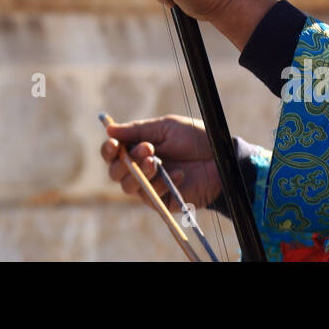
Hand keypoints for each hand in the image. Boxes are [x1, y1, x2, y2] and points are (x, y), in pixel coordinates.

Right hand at [101, 115, 219, 215]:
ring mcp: (151, 185)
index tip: (114, 144)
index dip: (108, 149)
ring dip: (140, 172)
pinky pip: (150, 197)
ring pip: (129, 186)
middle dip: (126, 161)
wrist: (220, 157)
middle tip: (147, 148)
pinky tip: (179, 174)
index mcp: (137, 149)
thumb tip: (109, 128)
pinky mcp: (163, 200)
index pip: (113, 153)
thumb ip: (138, 130)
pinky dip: (161, 184)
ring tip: (157, 161)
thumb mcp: (166, 127)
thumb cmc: (195, 138)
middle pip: (115, 172)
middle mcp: (140, 168)